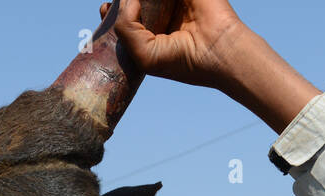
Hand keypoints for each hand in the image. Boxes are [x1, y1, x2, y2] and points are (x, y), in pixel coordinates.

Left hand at [102, 0, 245, 89]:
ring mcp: (176, 1)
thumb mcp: (143, 55)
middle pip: (135, 0)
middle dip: (124, 0)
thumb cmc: (184, 61)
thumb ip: (125, 28)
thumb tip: (127, 0)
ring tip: (140, 2)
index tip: (105, 8)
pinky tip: (154, 1)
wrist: (219, 52)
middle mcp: (163, 15)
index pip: (127, 16)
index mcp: (153, 34)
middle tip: (113, 3)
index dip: (113, 10)